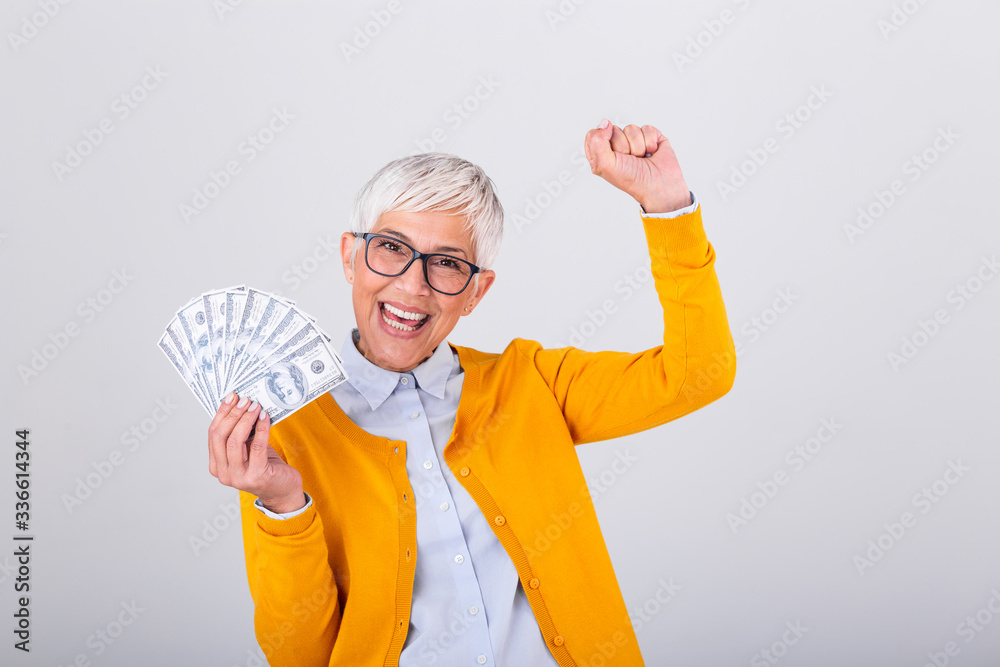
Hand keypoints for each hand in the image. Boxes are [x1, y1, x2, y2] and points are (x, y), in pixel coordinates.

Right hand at [207, 393, 304, 512]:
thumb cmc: (265, 468)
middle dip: (233, 414)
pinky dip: (261, 429)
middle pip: (221, 437)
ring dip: (246, 420)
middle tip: (245, 400)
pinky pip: (257, 447)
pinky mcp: (257, 476)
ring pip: (235, 441)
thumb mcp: (247, 450)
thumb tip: (241, 406)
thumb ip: (240, 434)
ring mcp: (239, 477)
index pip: (213, 434)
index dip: (221, 414)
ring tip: (255, 406)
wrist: (282, 491)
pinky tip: (265, 417)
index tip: (231, 397)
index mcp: (217, 465)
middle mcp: (224, 473)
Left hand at [584, 119, 690, 212]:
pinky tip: (651, 153)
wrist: (659, 185)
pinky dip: (650, 142)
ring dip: (638, 146)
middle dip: (623, 146)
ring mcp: (633, 141)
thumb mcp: (605, 165)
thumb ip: (596, 142)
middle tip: (629, 160)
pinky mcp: (649, 137)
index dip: (603, 141)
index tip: (612, 155)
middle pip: (614, 130)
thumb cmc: (632, 180)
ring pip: (631, 129)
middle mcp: (616, 147)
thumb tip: (604, 123)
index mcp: (601, 155)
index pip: (594, 135)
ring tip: (641, 158)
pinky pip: (646, 128)